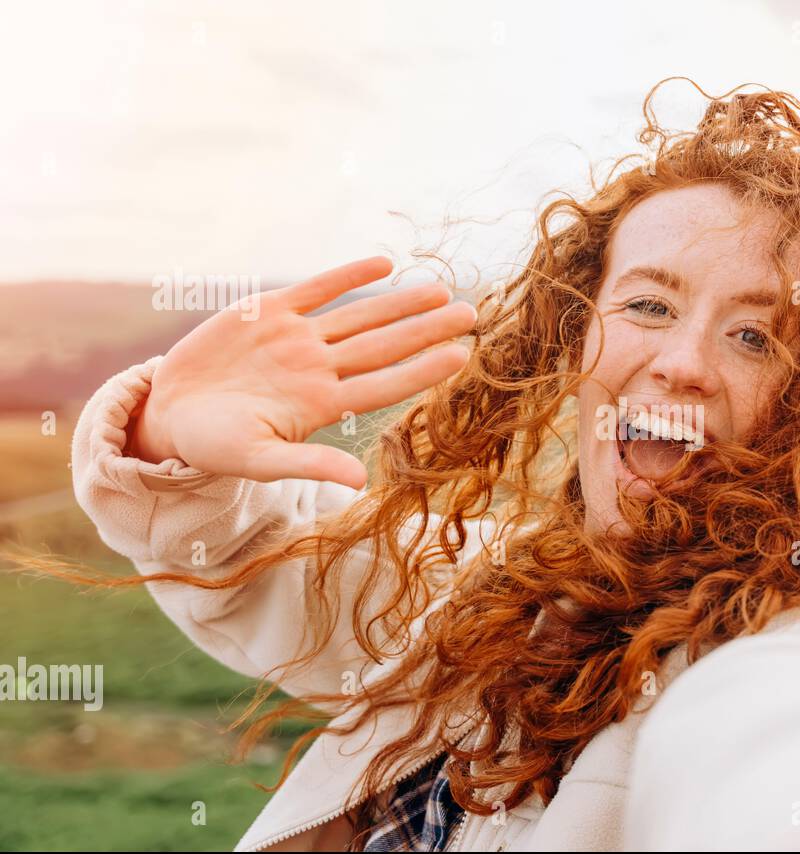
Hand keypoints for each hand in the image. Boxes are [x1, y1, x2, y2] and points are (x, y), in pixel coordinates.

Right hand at [127, 256, 474, 488]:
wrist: (167, 414)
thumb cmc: (212, 445)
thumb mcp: (256, 460)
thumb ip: (307, 465)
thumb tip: (359, 482)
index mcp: (320, 405)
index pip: (384, 384)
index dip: (423, 369)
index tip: (462, 355)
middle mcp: (318, 369)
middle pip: (384, 345)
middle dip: (427, 329)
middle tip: (471, 313)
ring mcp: (296, 339)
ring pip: (360, 316)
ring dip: (401, 302)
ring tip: (441, 289)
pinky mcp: (267, 312)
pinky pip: (317, 289)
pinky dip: (348, 275)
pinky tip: (384, 264)